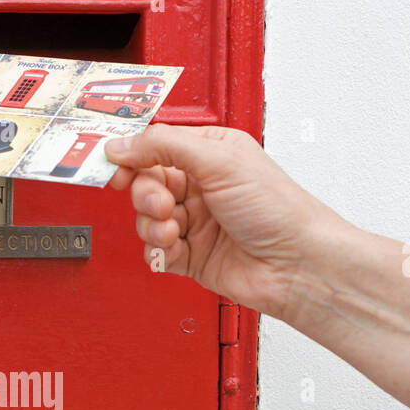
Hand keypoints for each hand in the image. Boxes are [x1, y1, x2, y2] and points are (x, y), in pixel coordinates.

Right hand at [105, 124, 344, 318]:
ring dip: (153, 225)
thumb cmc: (278, 210)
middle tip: (162, 203)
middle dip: (146, 194)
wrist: (296, 265)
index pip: (156, 145)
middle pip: (146, 183)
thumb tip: (123, 144)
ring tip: (175, 230)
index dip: (132, 154)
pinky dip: (159, 250)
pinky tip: (176, 248)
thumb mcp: (219, 160)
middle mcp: (202, 186)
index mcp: (210, 153)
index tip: (114, 164)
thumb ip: (164, 146)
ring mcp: (196, 222)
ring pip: (147, 219)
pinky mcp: (191, 256)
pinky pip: (155, 250)